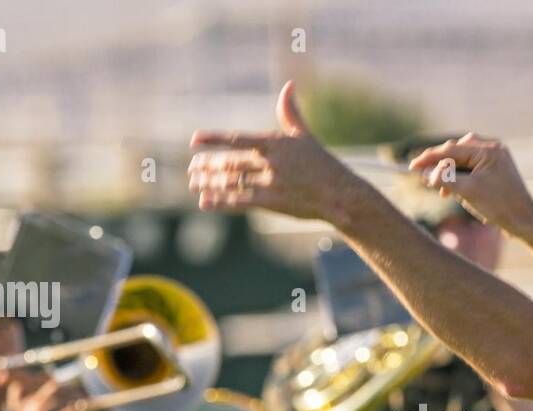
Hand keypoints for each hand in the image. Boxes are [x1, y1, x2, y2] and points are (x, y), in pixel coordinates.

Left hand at [188, 81, 365, 223]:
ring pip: (232, 182)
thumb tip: (289, 85)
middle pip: (230, 162)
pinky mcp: (274, 203)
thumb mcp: (305, 136)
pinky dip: (220, 201)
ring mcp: (272, 183)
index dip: (214, 139)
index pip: (237, 138)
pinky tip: (205, 201)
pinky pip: (241, 201)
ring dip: (209, 183)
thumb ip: (290, 112)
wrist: (341, 194)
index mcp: (276, 143)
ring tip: (194, 182)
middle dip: (207, 165)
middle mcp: (271, 162)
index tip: (194, 140)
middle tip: (192, 167)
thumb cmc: (323, 164)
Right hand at [407, 134, 532, 236]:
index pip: (451, 149)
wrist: (524, 221)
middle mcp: (492, 150)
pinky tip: (454, 191)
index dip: (430, 158)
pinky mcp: (495, 170)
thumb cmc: (499, 207)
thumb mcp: (468, 192)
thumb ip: (445, 179)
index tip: (412, 165)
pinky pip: (471, 168)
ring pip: (462, 160)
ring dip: (449, 174)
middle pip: (456, 151)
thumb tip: (425, 172)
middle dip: (440, 166)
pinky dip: (460, 178)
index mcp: (488, 151)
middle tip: (426, 180)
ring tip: (443, 192)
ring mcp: (495, 159)